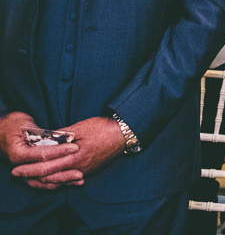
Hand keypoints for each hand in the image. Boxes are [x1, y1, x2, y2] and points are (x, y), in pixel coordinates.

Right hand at [1, 112, 81, 189]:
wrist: (1, 131)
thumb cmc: (14, 124)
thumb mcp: (26, 125)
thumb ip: (43, 133)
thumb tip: (63, 136)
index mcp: (18, 153)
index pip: (42, 155)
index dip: (60, 152)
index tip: (75, 148)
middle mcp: (19, 165)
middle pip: (44, 172)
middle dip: (63, 172)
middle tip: (81, 171)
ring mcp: (23, 171)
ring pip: (44, 181)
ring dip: (62, 181)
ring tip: (79, 179)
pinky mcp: (28, 174)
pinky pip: (43, 182)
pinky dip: (57, 183)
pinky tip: (71, 182)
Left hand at [9, 116, 124, 188]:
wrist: (124, 133)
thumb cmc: (102, 127)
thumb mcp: (80, 127)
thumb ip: (61, 135)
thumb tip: (46, 139)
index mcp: (75, 156)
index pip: (47, 167)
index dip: (30, 170)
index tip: (17, 170)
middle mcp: (79, 167)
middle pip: (50, 178)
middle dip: (32, 178)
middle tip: (18, 176)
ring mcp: (85, 171)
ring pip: (59, 182)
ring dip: (43, 182)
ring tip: (31, 178)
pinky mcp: (89, 171)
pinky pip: (69, 181)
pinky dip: (57, 182)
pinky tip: (51, 179)